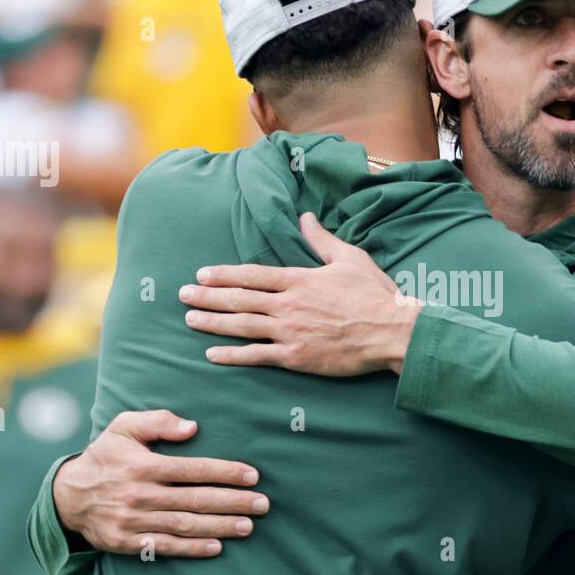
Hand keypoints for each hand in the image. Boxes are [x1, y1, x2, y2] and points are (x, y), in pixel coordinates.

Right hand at [52, 410, 269, 557]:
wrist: (67, 496)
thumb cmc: (105, 456)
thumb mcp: (123, 428)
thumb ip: (157, 421)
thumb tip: (192, 427)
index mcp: (143, 465)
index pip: (192, 470)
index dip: (224, 473)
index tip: (252, 476)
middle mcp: (140, 494)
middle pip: (195, 499)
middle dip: (232, 502)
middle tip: (262, 504)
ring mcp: (133, 521)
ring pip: (185, 525)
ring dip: (220, 526)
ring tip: (248, 526)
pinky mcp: (128, 542)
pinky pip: (165, 547)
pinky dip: (191, 549)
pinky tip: (217, 547)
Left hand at [180, 212, 420, 375]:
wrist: (391, 332)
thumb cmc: (375, 295)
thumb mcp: (350, 259)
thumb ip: (322, 240)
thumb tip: (305, 217)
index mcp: (300, 280)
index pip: (252, 275)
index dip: (224, 274)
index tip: (202, 274)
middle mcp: (289, 305)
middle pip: (239, 299)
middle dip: (208, 297)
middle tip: (183, 296)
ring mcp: (290, 332)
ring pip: (242, 325)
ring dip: (213, 322)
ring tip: (190, 319)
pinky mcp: (297, 357)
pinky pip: (258, 356)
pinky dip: (233, 355)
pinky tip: (213, 355)